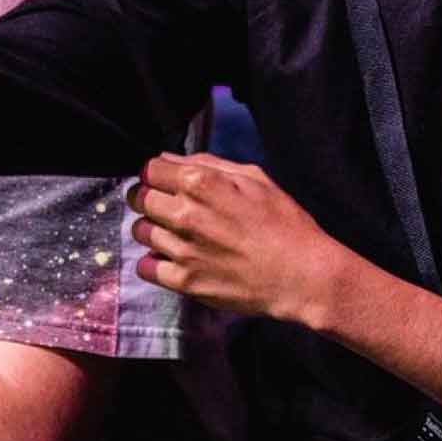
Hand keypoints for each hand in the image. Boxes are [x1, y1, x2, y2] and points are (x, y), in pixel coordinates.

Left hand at [129, 152, 354, 326]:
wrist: (301, 274)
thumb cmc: (283, 223)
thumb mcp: (253, 177)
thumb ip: (207, 164)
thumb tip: (172, 159)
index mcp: (200, 183)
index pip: (150, 169)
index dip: (156, 173)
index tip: (163, 181)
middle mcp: (185, 214)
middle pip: (140, 198)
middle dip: (150, 198)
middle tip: (167, 206)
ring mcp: (182, 249)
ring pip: (140, 231)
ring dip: (152, 229)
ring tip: (174, 233)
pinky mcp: (184, 281)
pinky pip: (145, 267)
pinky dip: (153, 262)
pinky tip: (170, 258)